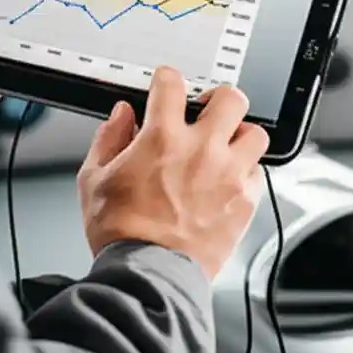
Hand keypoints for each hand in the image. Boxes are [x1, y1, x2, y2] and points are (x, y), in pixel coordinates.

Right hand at [77, 67, 268, 278]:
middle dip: (218, 98)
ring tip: (225, 146)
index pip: (172, 84)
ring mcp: (229, 175)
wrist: (149, 273)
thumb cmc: (122, 233)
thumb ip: (109, 139)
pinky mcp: (245, 201)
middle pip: (231, 98)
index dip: (168, 79)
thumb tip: (121, 116)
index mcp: (162, 138)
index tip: (167, 84)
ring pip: (255, 133)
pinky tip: (228, 180)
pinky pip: (258, 173)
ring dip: (240, 135)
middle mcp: (202, 150)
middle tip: (207, 110)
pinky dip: (245, 172)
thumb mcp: (94, 179)